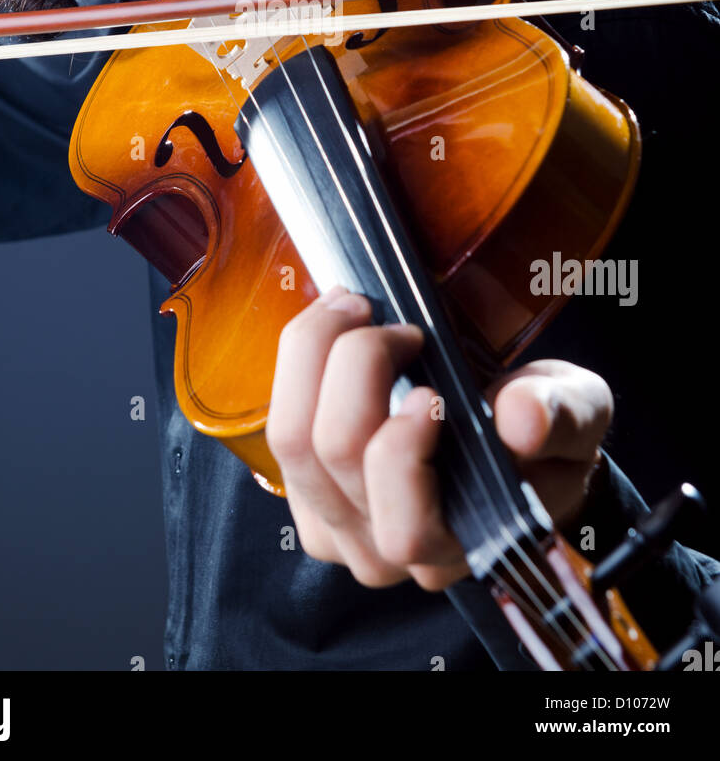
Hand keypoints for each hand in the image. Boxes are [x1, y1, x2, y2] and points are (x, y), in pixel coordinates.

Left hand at [266, 287, 612, 589]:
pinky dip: (297, 365)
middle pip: (333, 457)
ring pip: (292, 439)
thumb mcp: (580, 414)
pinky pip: (280, 430)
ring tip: (355, 308)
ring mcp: (338, 526)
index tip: (433, 384)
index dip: (403, 449)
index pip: (405, 527)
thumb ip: (563, 416)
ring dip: (313, 354)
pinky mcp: (307, 494)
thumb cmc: (547, 435)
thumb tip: (521, 416)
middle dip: (356, 364)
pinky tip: (334, 331)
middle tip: (395, 322)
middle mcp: (387, 550)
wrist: (521, 444)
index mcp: (459, 545)